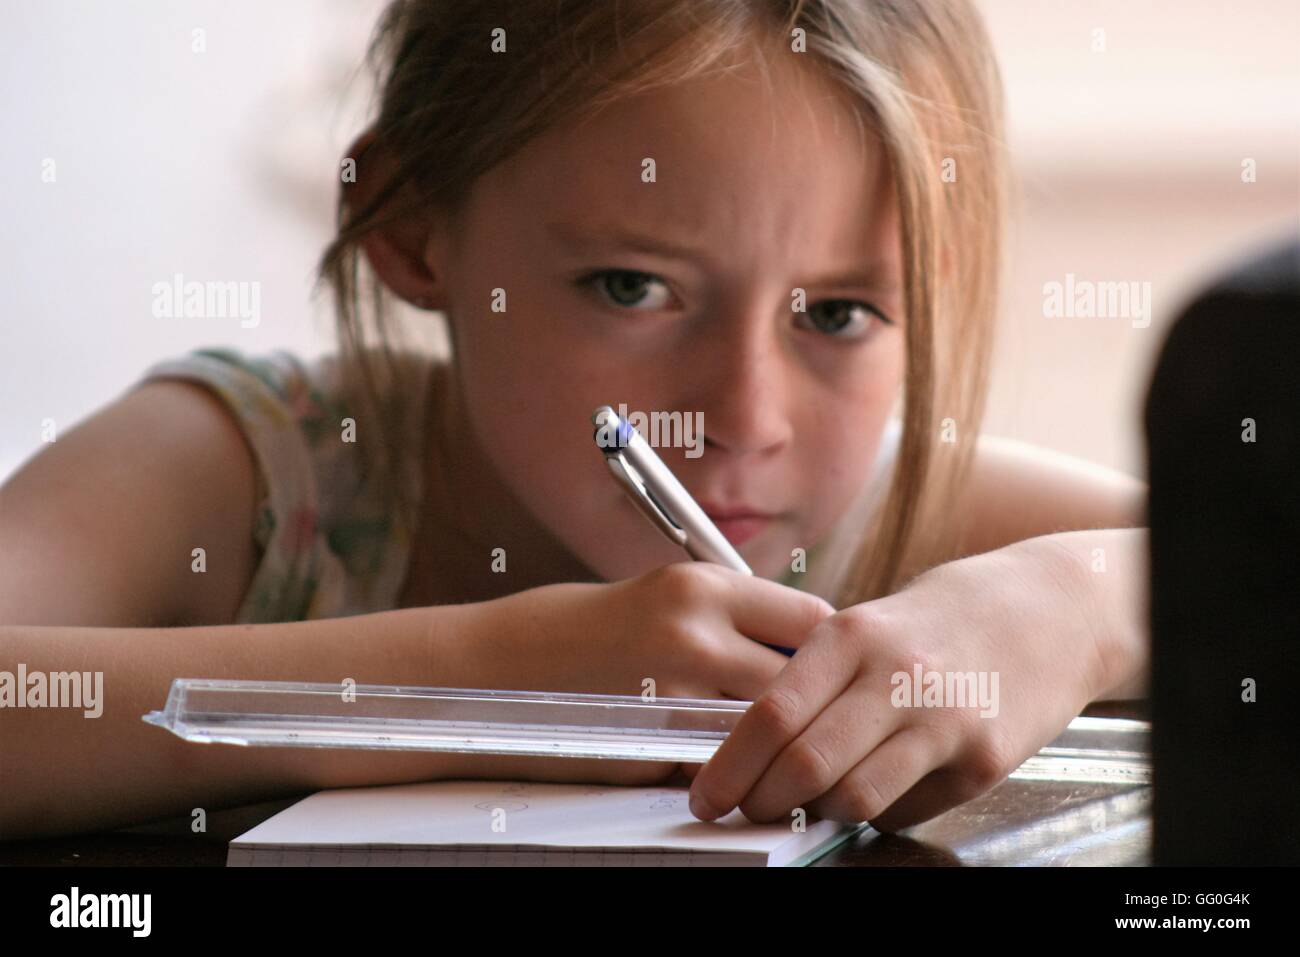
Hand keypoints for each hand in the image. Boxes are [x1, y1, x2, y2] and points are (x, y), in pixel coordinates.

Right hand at [460, 561, 834, 784]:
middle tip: (809, 713)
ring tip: (771, 742)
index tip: (823, 664)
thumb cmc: (577, 628)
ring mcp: (678, 694)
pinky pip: (723, 760)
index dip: (825, 648)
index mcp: (704, 586)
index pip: (814, 619)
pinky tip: (719, 762)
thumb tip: (797, 647)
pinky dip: (727, 764)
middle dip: (809, 698)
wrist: (492, 667)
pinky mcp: (654, 744)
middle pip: (803, 677)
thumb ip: (729, 617)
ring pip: (769, 725)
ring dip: (774, 736)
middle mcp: (700, 633)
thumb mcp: (660, 596)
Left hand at [686, 537, 1107, 830]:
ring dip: (816, 812)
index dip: (729, 767)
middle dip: (759, 801)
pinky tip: (877, 789)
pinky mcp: (982, 759)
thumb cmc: (943, 618)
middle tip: (743, 812)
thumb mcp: (868, 622)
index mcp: (852, 636)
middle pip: (803, 764)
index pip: (771, 715)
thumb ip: (814, 675)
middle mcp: (895, 676)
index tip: (706, 795)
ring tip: (806, 804)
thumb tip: (749, 740)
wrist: (1048, 609)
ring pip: (852, 797)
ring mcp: (942, 720)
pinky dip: (876, 812)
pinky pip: (906, 808)